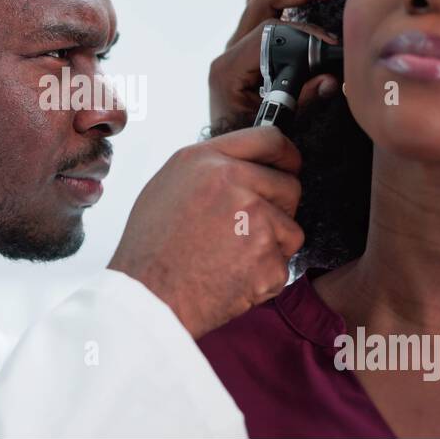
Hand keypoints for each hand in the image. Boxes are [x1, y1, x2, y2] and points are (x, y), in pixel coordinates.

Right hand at [108, 126, 303, 338]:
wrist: (148, 298)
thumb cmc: (150, 249)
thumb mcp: (167, 186)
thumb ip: (210, 169)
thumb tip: (245, 165)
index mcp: (206, 160)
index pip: (269, 139)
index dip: (286, 155)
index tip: (290, 165)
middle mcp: (234, 182)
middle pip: (289, 187)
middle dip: (277, 209)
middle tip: (245, 231)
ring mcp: (255, 220)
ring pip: (291, 229)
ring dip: (271, 246)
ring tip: (230, 258)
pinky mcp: (268, 258)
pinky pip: (283, 265)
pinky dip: (263, 276)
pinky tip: (232, 278)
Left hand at [208, 0, 343, 129]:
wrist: (228, 152)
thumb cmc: (251, 141)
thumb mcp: (276, 129)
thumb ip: (303, 104)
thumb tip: (332, 79)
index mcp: (229, 70)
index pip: (268, 34)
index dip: (302, 34)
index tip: (332, 41)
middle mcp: (230, 48)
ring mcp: (237, 40)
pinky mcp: (247, 38)